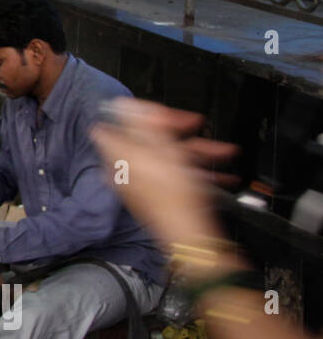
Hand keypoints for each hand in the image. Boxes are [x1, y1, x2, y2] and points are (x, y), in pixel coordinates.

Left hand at [90, 98, 239, 252]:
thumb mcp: (163, 150)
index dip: (139, 114)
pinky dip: (194, 171)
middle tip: (196, 125)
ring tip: (222, 150)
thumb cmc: (175, 196)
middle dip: (177, 131)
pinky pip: (173, 176)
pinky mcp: (156, 195)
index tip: (159, 113)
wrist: (189, 233)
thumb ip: (142, 124)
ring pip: (166, 157)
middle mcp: (126, 170)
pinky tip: (220, 173)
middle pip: (147, 140)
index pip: (117, 125)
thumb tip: (122, 104)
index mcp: (121, 156)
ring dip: (196, 151)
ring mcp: (141, 184)